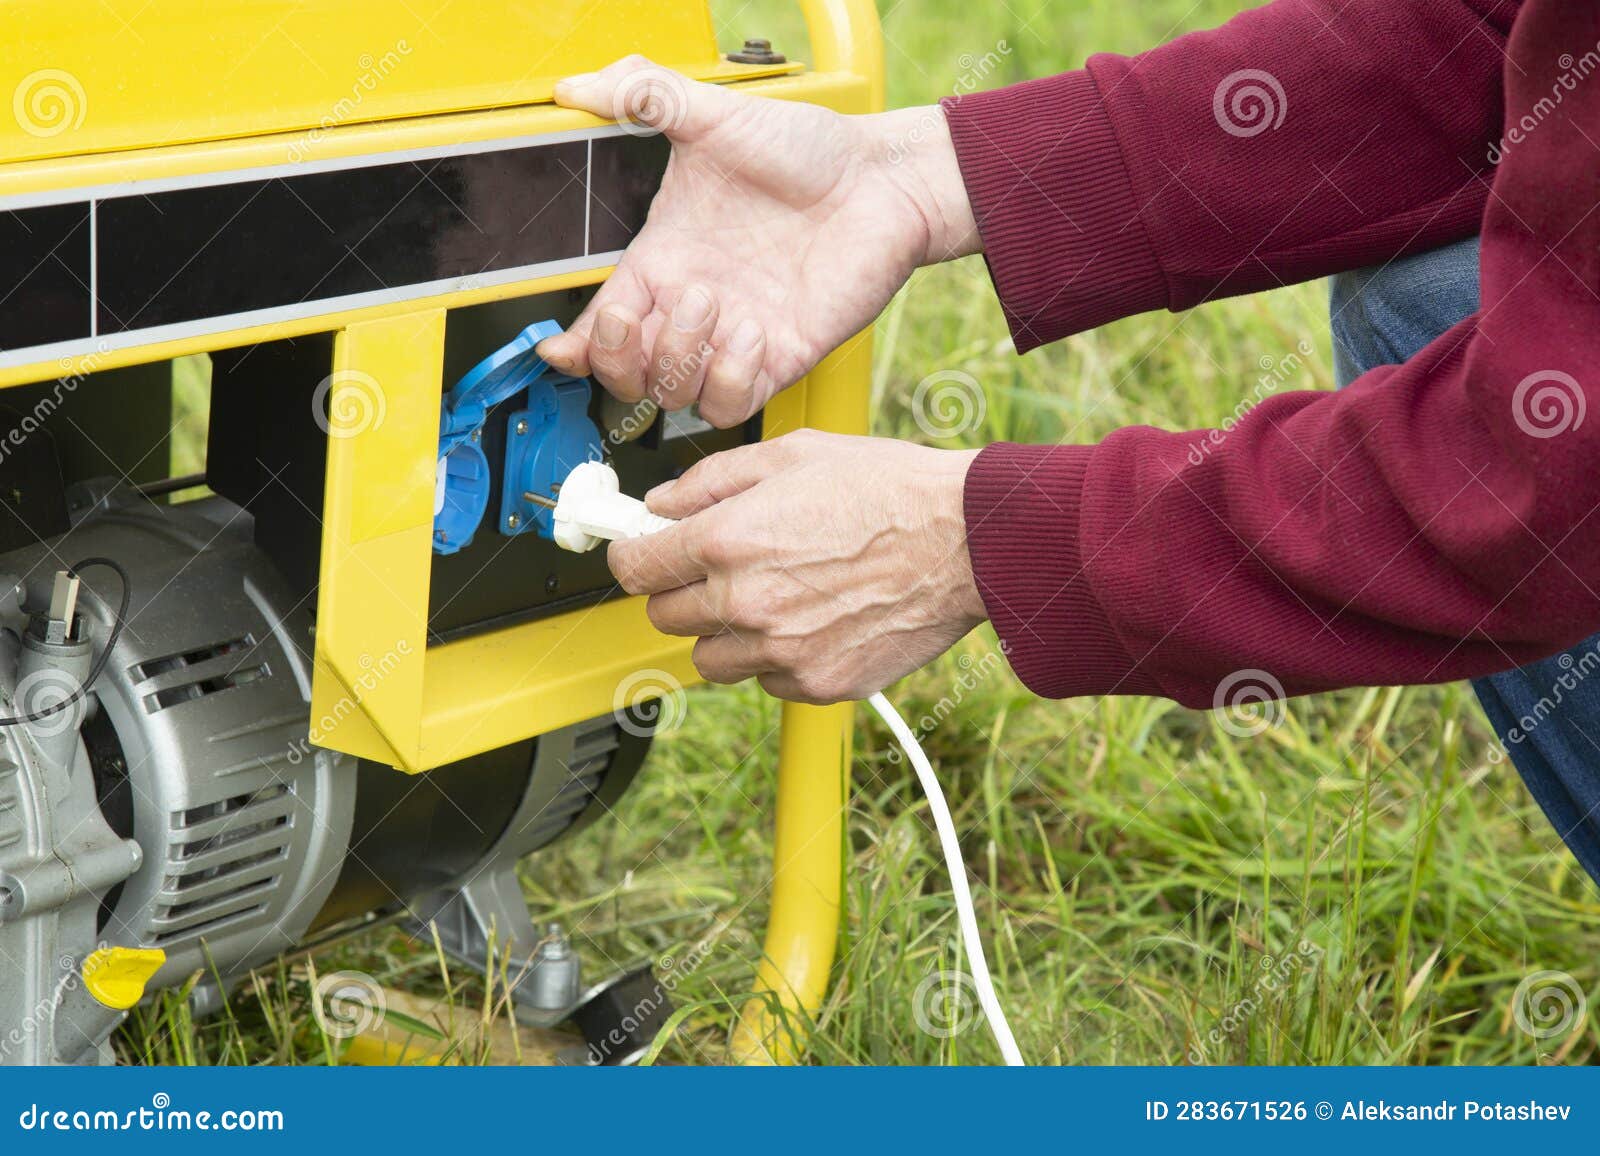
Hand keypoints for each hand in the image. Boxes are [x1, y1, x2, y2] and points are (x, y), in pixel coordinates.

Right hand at [536, 56, 977, 427]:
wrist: (880, 181)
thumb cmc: (808, 150)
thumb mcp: (715, 117)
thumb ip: (644, 96)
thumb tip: (578, 84)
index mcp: (664, 260)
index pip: (601, 327)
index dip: (577, 346)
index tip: (564, 343)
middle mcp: (693, 306)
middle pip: (626, 376)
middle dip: (620, 358)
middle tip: (652, 311)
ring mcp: (733, 339)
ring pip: (674, 395)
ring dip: (679, 359)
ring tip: (714, 303)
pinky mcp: (777, 358)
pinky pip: (732, 403)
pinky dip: (731, 379)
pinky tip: (751, 331)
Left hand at [607, 430, 984, 703]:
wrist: (966, 541)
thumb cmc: (888, 489)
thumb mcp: (792, 455)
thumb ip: (711, 480)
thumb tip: (660, 504)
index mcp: (728, 540)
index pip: (633, 569)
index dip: (631, 557)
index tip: (640, 553)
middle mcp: (745, 602)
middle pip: (664, 617)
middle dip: (681, 591)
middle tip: (721, 568)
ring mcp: (780, 651)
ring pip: (709, 660)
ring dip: (725, 632)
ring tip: (774, 596)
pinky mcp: (816, 684)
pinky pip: (766, 680)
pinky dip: (777, 657)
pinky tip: (814, 619)